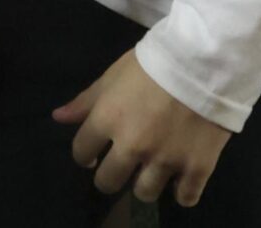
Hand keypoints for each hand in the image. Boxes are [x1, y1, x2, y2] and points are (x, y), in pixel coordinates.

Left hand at [56, 49, 231, 205]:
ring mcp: (165, 160)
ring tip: (152, 170)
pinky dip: (181, 192)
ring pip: (144, 193)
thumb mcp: (112, 76)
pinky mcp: (197, 168)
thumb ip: (86, 101)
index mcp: (107, 120)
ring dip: (145, 184)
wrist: (202, 63)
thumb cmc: (152, 64)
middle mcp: (132, 146)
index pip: (81, 152)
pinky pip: (185, 198)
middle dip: (110, 176)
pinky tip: (179, 179)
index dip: (85, 155)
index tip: (93, 154)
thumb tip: (58, 117)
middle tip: (121, 166)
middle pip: (108, 182)